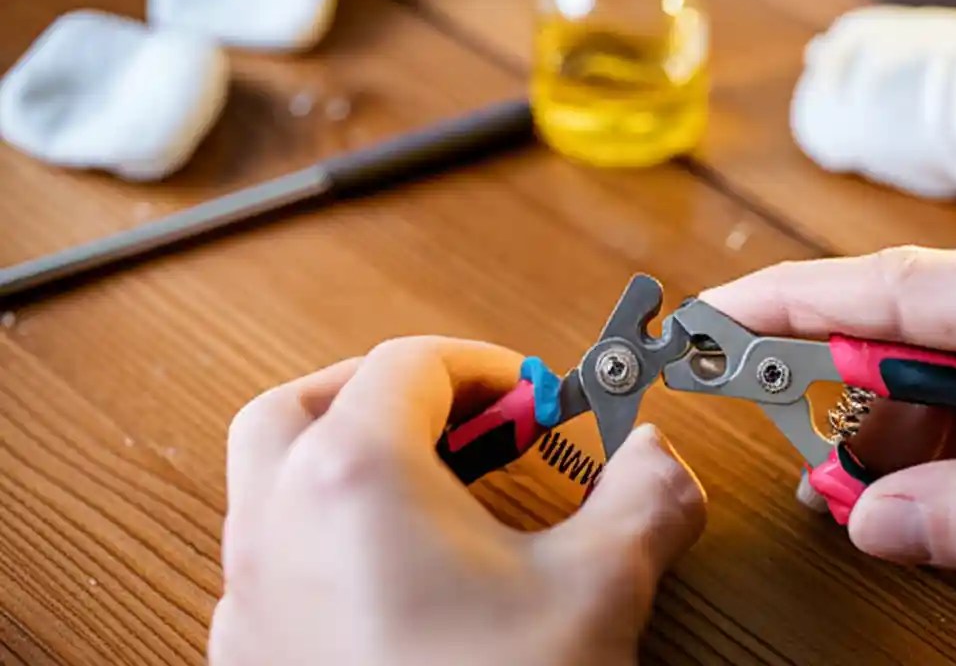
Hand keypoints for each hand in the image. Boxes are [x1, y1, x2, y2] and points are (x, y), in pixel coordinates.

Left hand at [207, 337, 706, 665]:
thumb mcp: (599, 591)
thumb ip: (644, 499)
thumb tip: (658, 462)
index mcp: (354, 477)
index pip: (409, 365)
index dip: (486, 368)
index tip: (535, 398)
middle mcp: (278, 525)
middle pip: (307, 403)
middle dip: (390, 394)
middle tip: (466, 418)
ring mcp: (252, 598)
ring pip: (272, 482)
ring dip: (349, 460)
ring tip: (438, 494)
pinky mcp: (253, 659)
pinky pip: (271, 561)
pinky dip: (326, 537)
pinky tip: (398, 581)